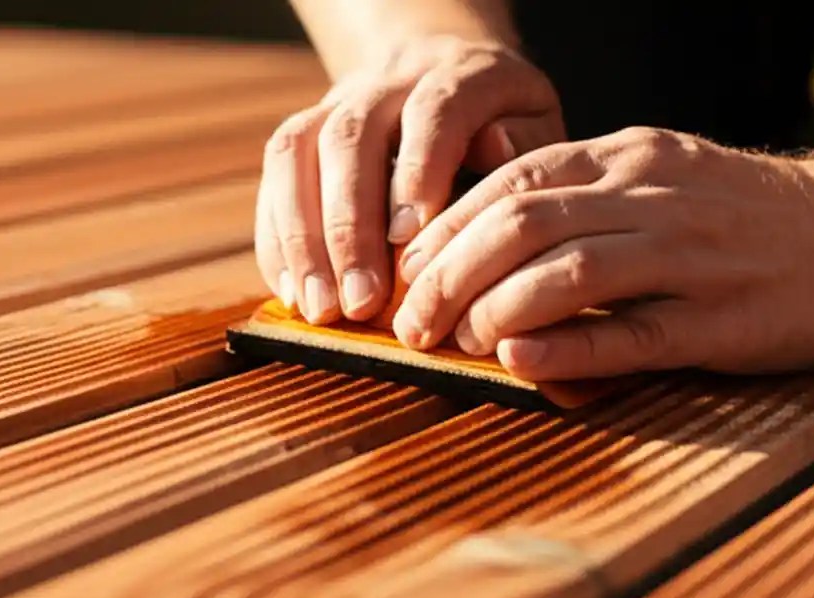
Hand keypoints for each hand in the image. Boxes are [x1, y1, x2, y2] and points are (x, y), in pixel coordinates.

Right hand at [254, 36, 563, 324]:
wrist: (453, 81)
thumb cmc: (509, 129)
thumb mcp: (540, 135)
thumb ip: (525, 153)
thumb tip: (491, 168)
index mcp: (461, 74)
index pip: (434, 110)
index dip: (418, 171)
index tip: (408, 240)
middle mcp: (389, 81)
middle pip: (350, 137)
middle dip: (350, 227)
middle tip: (361, 303)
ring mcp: (337, 103)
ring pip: (297, 151)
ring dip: (302, 238)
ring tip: (320, 308)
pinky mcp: (303, 135)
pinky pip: (273, 179)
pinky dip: (277, 240)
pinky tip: (296, 293)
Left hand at [391, 126, 813, 379]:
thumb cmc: (744, 216)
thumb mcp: (660, 181)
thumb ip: (584, 205)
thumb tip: (485, 256)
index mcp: (629, 158)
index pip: (511, 182)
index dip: (444, 228)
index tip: (402, 270)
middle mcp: (653, 195)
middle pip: (522, 224)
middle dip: (448, 275)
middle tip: (409, 323)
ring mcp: (692, 255)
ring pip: (570, 271)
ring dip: (494, 310)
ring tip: (454, 345)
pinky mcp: (726, 319)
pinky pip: (635, 333)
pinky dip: (570, 349)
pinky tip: (522, 363)